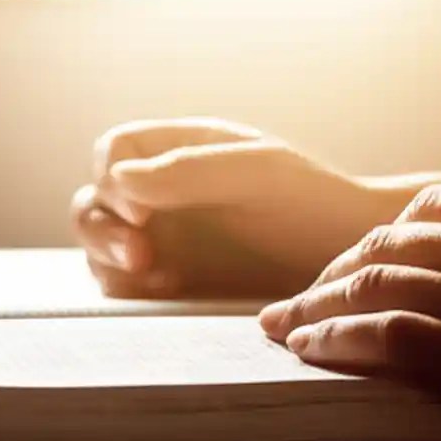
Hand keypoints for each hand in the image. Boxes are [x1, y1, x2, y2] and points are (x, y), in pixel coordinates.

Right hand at [71, 118, 406, 297]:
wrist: (346, 258)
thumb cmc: (310, 204)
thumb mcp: (256, 174)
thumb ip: (188, 170)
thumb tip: (120, 180)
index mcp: (179, 151)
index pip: (116, 150)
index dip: (114, 176)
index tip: (143, 209)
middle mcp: (160, 193)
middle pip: (94, 200)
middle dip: (102, 227)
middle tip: (139, 254)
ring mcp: (161, 239)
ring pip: (99, 246)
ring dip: (109, 260)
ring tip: (155, 276)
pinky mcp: (167, 283)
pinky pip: (122, 285)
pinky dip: (129, 289)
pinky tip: (166, 290)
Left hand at [258, 179, 440, 440]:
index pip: (424, 209)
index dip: (374, 240)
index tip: (346, 264)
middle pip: (386, 245)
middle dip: (329, 273)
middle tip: (293, 299)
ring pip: (373, 284)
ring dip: (315, 306)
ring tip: (282, 325)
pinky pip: (387, 337)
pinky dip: (337, 340)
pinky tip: (309, 350)